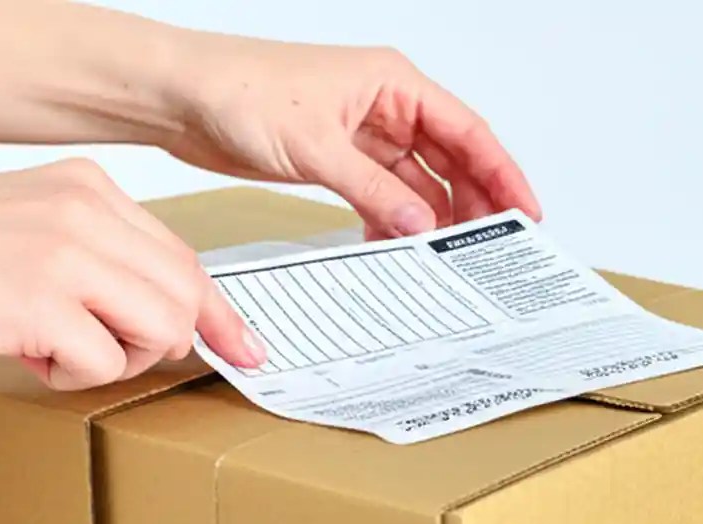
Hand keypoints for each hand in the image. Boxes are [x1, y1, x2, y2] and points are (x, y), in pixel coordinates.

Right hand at [0, 159, 263, 389]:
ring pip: (161, 331)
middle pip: (184, 299)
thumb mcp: (32, 235)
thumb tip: (176, 316)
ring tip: (53, 344)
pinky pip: (104, 364)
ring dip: (114, 359)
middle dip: (153, 344)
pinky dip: (68, 375)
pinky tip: (23, 350)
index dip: (218, 314)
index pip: (185, 258)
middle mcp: (85, 209)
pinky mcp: (41, 301)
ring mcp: (65, 252)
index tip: (245, 348)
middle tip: (96, 348)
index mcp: (88, 187)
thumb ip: (103, 259)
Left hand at [165, 38, 541, 239]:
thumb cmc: (238, 90)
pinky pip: (383, 197)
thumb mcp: (315, 146)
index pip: (467, 131)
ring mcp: (363, 136)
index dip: (502, 172)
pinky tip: (398, 250)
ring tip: (450, 259)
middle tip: (493, 248)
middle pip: (450, 160)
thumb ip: (373, 190)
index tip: (525, 211)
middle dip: (473, 203)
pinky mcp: (337, 161)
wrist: (176, 97)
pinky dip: (393, 224)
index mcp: (393, 83)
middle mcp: (386, 107)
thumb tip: (422, 227)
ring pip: (418, 184)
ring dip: (432, 220)